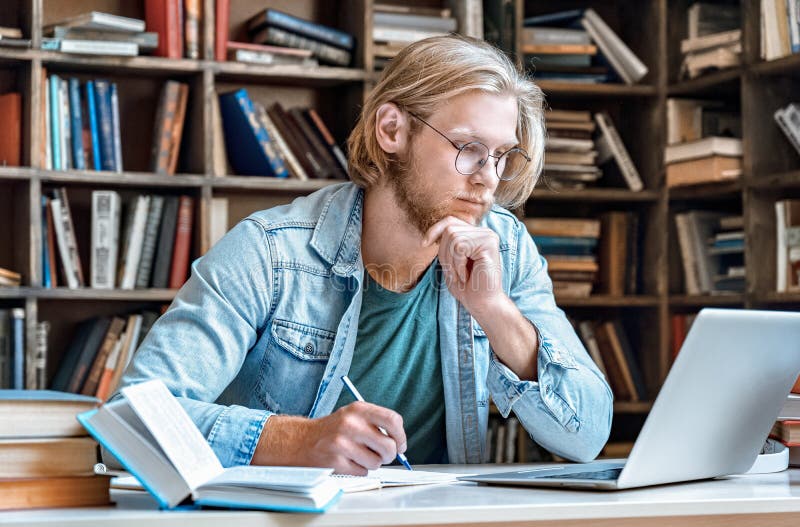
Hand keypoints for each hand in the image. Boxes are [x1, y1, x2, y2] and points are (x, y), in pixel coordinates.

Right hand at [252, 402, 406, 475]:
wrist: (301, 440)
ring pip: (376, 463)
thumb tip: (400, 443)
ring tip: (358, 456)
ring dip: (371, 463)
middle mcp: (351, 424)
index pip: (393, 420)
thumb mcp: (353, 416)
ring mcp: (342, 443)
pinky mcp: (336, 461)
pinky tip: (347, 461)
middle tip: (381, 455)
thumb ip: (376, 424)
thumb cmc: (332, 430)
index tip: (400, 444)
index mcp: (358, 409)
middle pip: (389, 446)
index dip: (401, 436)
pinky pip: (362, 472)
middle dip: (389, 455)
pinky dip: (358, 470)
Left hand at [423, 216, 504, 316]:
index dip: (434, 230)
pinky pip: (461, 247)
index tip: (424, 244)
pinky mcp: (490, 244)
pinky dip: (458, 265)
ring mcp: (488, 237)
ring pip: (454, 237)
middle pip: (449, 229)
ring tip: (460, 276)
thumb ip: (446, 244)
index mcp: (476, 234)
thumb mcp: (450, 261)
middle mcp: (484, 232)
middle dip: (444, 253)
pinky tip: (466, 276)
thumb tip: (434, 230)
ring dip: (451, 261)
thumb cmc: (466, 287)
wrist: (481, 305)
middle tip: (453, 273)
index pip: (450, 221)